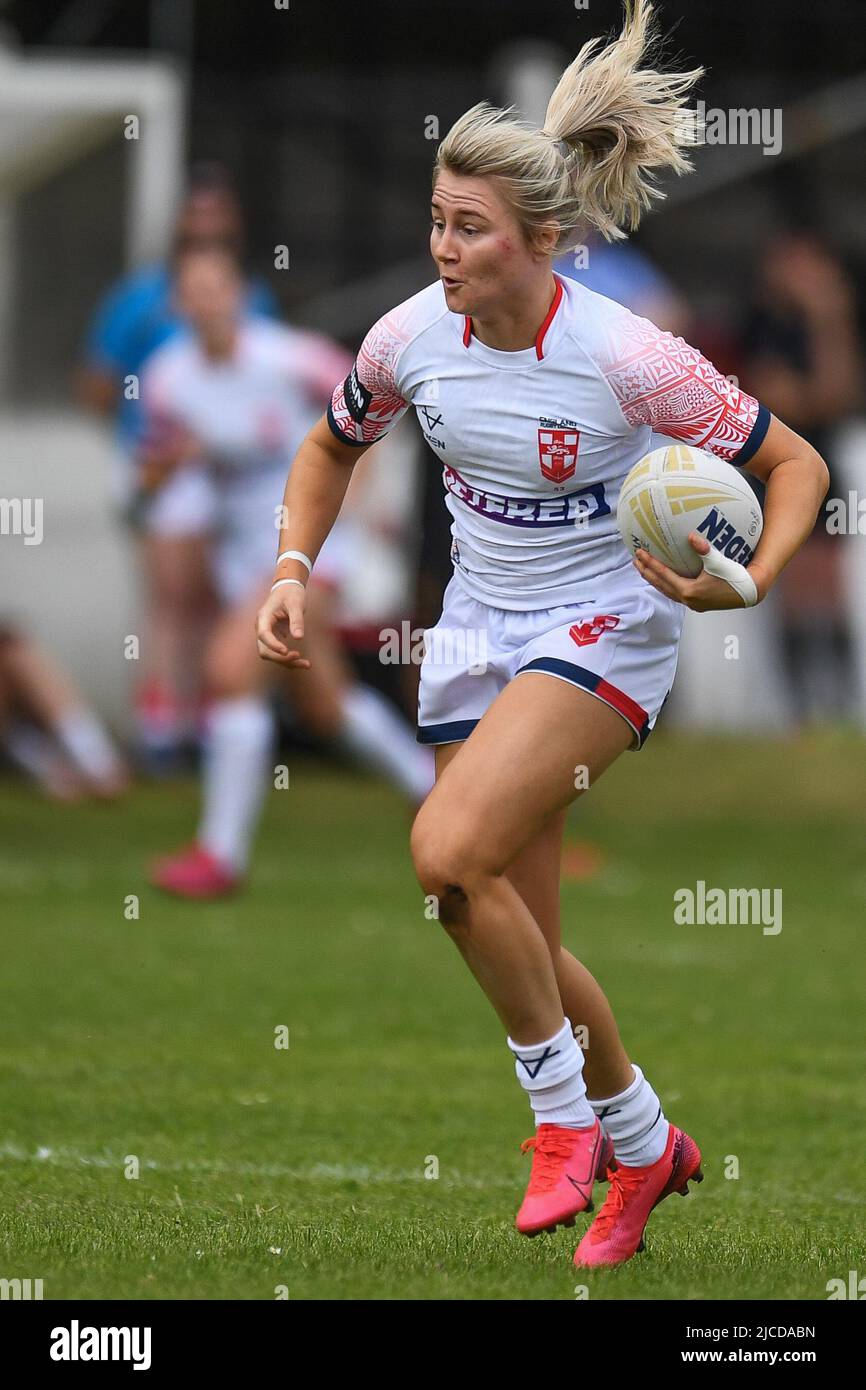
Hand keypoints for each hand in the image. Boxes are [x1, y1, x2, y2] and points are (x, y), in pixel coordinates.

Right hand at [255, 582, 310, 667]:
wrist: (288, 588)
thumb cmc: (291, 593)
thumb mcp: (296, 603)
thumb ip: (297, 620)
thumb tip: (298, 637)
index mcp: (264, 617)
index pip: (263, 634)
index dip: (272, 645)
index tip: (286, 651)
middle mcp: (262, 628)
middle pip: (264, 650)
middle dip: (280, 658)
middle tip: (298, 657)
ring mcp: (267, 635)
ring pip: (272, 655)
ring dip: (287, 662)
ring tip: (307, 665)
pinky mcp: (275, 639)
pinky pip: (279, 654)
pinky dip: (290, 660)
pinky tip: (305, 663)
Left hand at [632, 533, 765, 610]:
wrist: (750, 592)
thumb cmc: (735, 576)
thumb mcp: (718, 561)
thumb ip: (703, 549)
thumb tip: (690, 536)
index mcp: (689, 591)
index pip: (663, 575)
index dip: (650, 563)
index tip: (639, 553)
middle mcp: (688, 600)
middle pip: (660, 585)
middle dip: (647, 572)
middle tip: (635, 560)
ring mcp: (693, 604)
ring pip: (667, 591)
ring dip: (655, 580)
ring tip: (645, 569)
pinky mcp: (698, 604)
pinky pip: (676, 594)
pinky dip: (666, 585)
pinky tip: (665, 579)